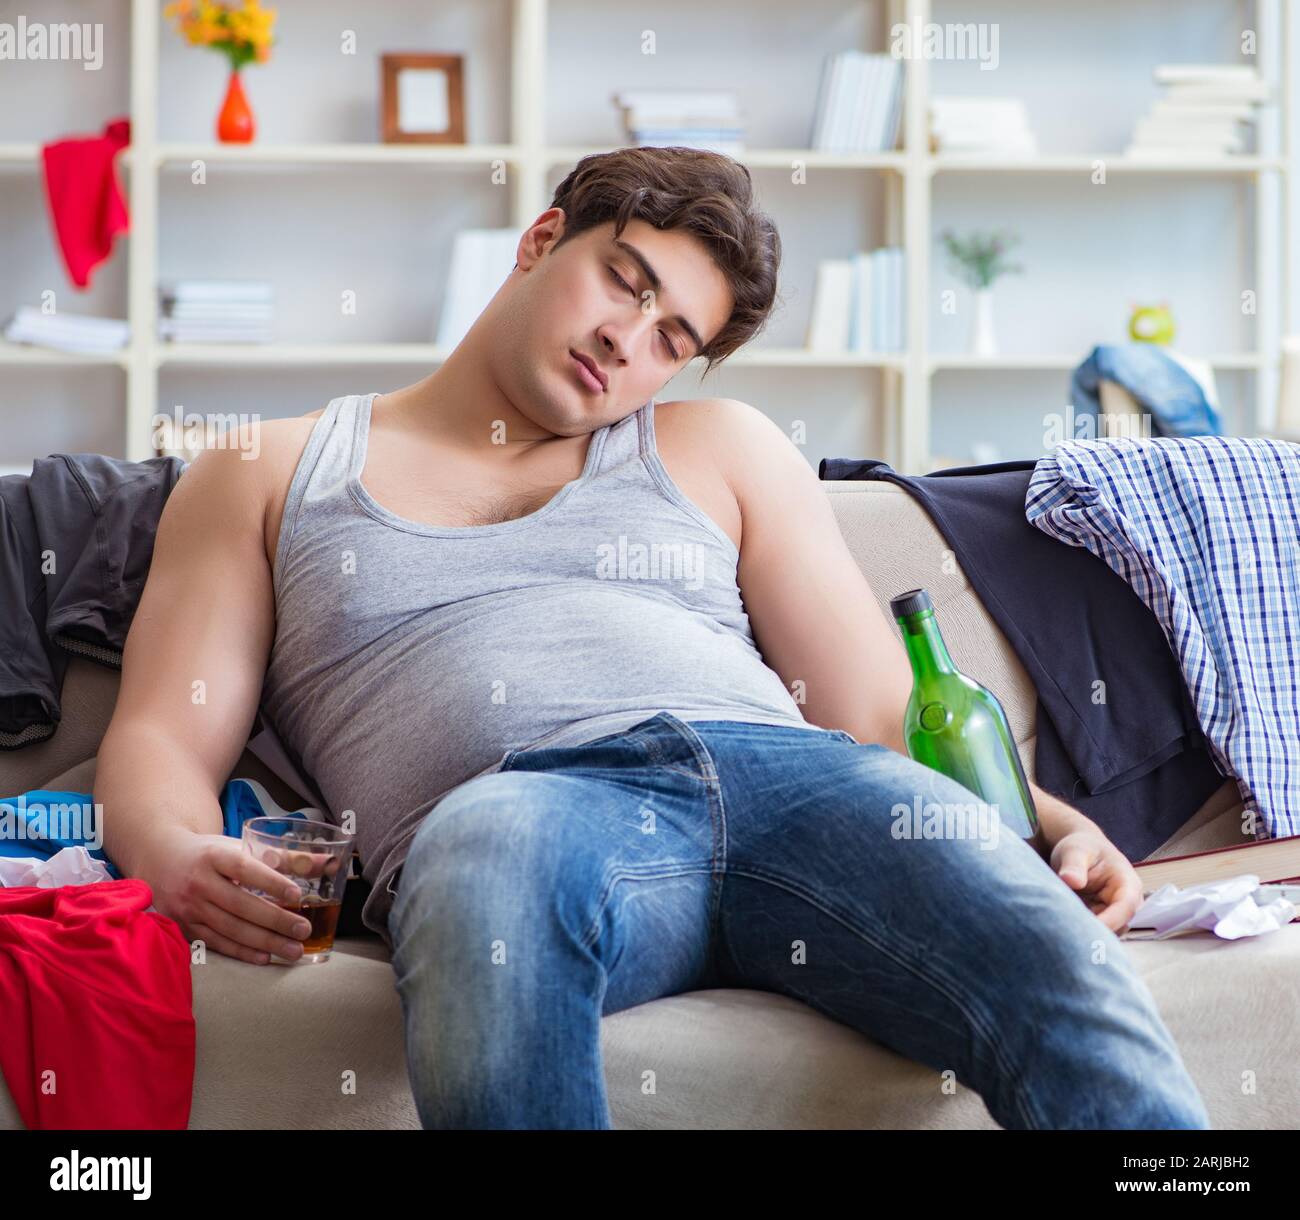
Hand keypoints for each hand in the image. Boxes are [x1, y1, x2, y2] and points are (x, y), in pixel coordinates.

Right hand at [128, 824, 314, 964]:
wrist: (160, 860)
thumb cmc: (211, 853)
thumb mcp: (240, 846)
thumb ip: (284, 856)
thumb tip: (329, 863)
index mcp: (213, 856)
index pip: (244, 869)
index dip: (270, 882)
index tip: (298, 895)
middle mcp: (197, 882)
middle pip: (240, 904)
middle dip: (275, 920)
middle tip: (304, 930)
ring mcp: (187, 908)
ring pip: (230, 929)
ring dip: (264, 942)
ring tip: (294, 950)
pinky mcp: (183, 928)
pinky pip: (215, 943)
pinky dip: (242, 952)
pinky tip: (265, 957)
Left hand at [1049, 825, 1144, 932]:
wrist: (1080, 849)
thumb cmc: (1082, 847)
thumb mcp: (1075, 851)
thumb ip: (1073, 865)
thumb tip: (1071, 881)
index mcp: (1127, 884)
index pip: (1125, 907)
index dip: (1110, 921)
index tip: (1089, 930)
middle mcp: (1125, 903)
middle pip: (1117, 926)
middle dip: (1096, 933)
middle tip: (1069, 937)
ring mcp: (1113, 914)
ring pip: (1105, 934)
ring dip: (1087, 935)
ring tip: (1062, 934)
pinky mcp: (1100, 920)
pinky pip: (1093, 933)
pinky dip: (1080, 934)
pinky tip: (1062, 932)